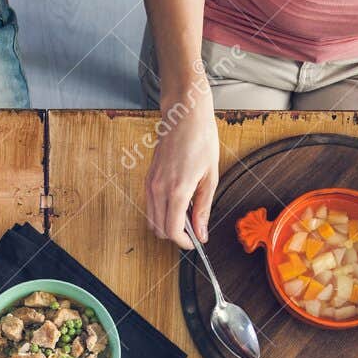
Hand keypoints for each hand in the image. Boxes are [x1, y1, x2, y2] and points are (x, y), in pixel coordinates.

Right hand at [144, 100, 219, 248]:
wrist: (184, 114)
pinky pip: (150, 205)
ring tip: (187, 213)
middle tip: (193, 229)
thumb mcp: (210, 177)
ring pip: (152, 219)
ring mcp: (150, 183)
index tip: (195, 242)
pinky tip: (178, 202)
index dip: (184, 242)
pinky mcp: (148, 178)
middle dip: (175, 235)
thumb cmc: (201, 139)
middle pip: (159, 229)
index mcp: (177, 190)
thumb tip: (201, 233)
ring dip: (167, 223)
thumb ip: (203, 209)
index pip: (172, 231)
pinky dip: (161, 212)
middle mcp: (158, 189)